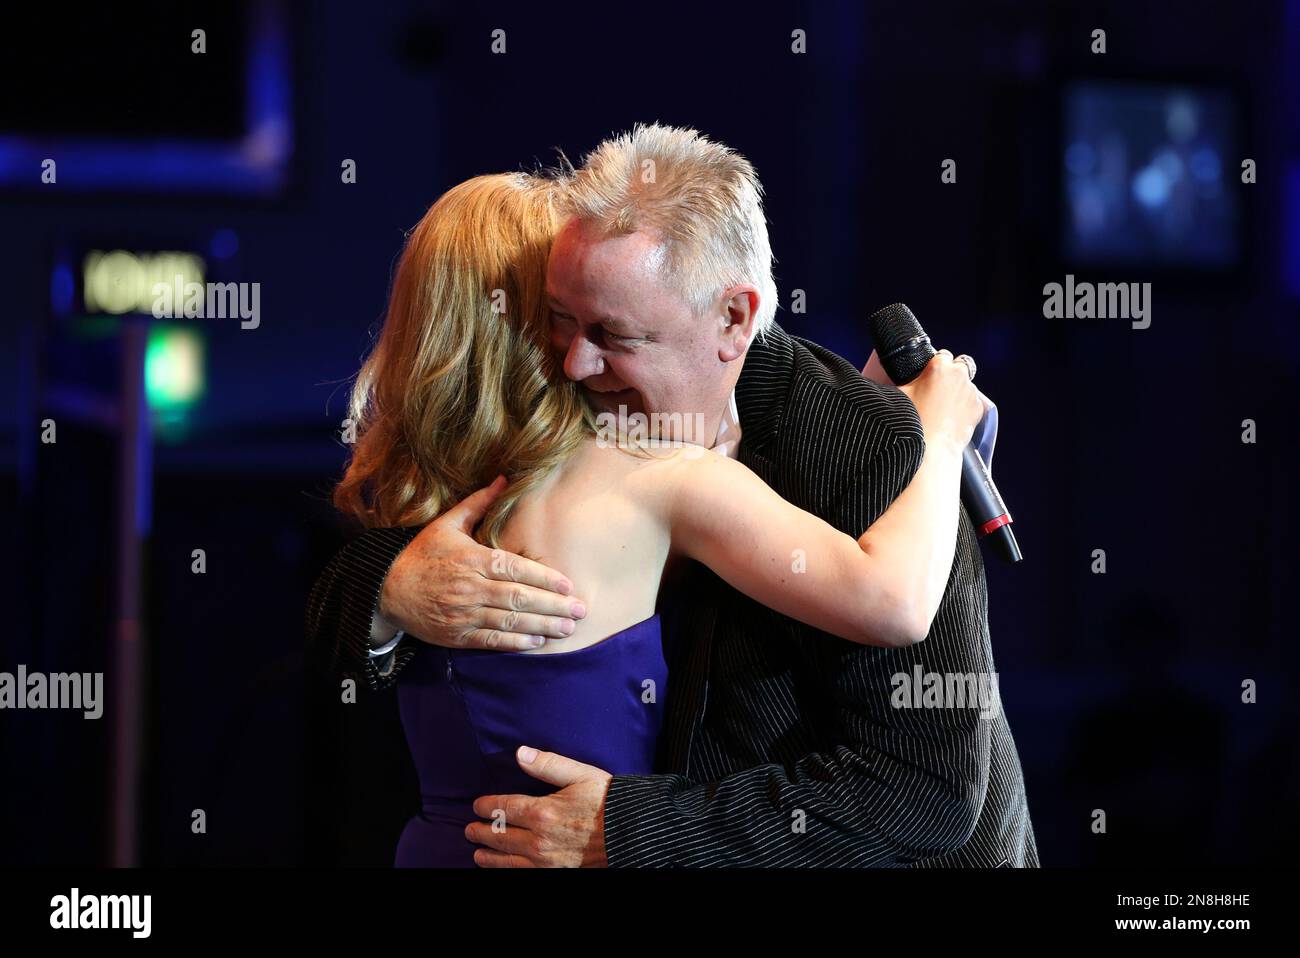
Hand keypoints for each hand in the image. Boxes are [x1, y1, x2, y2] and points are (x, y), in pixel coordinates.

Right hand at [379, 477, 586, 650]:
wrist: (385, 588)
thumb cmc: (421, 554)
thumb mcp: (447, 523)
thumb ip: (478, 503)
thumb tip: (504, 479)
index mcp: (472, 559)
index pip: (516, 569)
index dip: (545, 578)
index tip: (568, 584)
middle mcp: (470, 587)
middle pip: (519, 598)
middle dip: (554, 605)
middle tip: (580, 610)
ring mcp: (464, 614)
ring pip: (510, 622)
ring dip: (543, 626)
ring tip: (567, 628)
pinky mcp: (457, 635)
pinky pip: (492, 641)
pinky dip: (516, 642)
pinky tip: (538, 641)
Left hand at [465, 747, 610, 866]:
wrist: (632, 833)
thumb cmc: (608, 800)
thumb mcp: (580, 775)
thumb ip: (548, 764)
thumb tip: (520, 753)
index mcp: (543, 812)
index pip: (503, 808)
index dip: (486, 806)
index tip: (477, 805)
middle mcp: (539, 840)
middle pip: (499, 836)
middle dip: (481, 832)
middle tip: (470, 829)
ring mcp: (546, 862)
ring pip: (507, 861)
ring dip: (489, 857)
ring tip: (478, 853)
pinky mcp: (555, 874)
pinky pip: (523, 875)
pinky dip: (508, 871)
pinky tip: (503, 868)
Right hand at [897, 351, 984, 454]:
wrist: (931, 449)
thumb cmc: (912, 421)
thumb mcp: (900, 393)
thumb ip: (908, 380)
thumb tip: (906, 378)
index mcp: (939, 367)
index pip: (942, 355)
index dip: (935, 366)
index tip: (929, 377)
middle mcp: (959, 375)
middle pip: (960, 365)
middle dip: (951, 374)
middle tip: (938, 389)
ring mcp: (971, 391)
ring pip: (966, 384)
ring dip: (958, 390)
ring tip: (944, 408)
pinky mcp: (978, 407)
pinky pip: (972, 401)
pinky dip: (965, 406)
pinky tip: (952, 417)